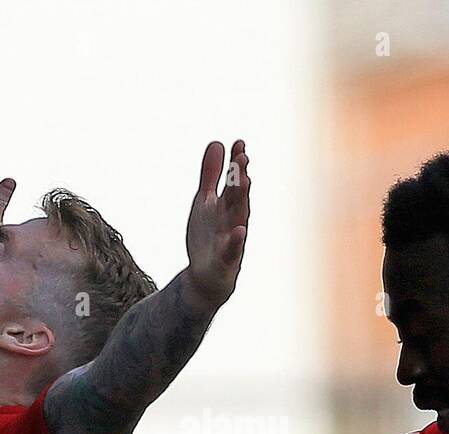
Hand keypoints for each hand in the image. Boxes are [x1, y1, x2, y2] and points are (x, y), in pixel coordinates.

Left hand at [183, 139, 250, 313]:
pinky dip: (236, 240)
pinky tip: (239, 230)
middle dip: (240, 176)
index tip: (239, 143)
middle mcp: (232, 219)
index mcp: (227, 205)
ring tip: (243, 180)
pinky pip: (233, 250)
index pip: (234, 181)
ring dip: (241, 200)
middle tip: (242, 156)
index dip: (237, 164)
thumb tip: (217, 142)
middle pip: (238, 196)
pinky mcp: (226, 260)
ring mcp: (231, 240)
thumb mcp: (205, 201)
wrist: (205, 276)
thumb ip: (211, 174)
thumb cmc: (208, 237)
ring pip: (238, 218)